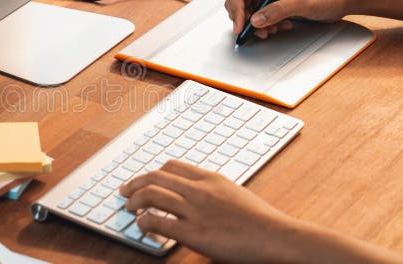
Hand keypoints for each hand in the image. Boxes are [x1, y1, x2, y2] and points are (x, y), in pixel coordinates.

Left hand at [119, 161, 302, 262]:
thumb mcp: (236, 195)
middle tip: (125, 191)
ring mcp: (195, 210)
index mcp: (211, 178)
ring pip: (152, 194)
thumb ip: (215, 194)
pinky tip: (142, 226)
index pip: (172, 166)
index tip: (145, 179)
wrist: (278, 237)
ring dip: (135, 200)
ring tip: (130, 207)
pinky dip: (144, 222)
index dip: (153, 172)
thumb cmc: (263, 222)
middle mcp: (200, 190)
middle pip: (156, 177)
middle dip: (135, 183)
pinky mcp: (193, 233)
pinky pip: (158, 222)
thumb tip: (201, 202)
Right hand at [225, 0, 350, 38]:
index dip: (235, 11)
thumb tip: (255, 21)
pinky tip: (281, 27)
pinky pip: (258, 20)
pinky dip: (265, 28)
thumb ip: (279, 10)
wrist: (340, 0)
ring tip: (274, 30)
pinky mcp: (272, 7)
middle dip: (245, 21)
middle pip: (238, 5)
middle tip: (259, 33)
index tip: (241, 27)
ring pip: (247, 15)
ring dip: (257, 27)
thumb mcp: (304, 2)